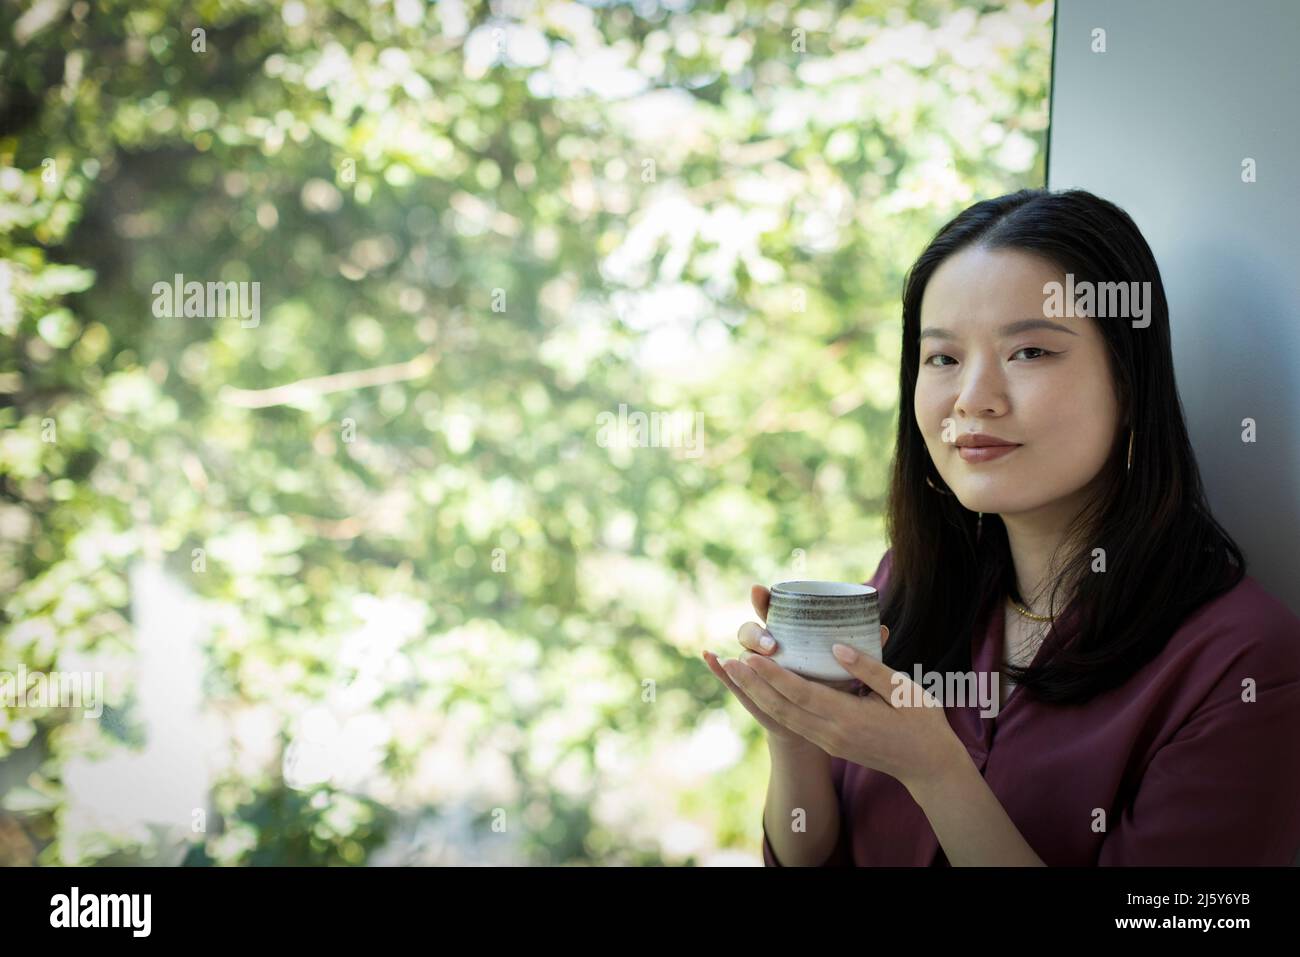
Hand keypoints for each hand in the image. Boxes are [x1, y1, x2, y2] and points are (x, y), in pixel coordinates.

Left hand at [711, 625, 964, 791]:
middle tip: (729, 660)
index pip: (801, 694)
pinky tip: (762, 691)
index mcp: (848, 719)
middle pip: (783, 708)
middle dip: (753, 684)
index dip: (773, 675)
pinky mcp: (830, 745)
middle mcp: (832, 734)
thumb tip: (837, 647)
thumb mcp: (901, 689)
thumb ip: (868, 668)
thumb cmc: (922, 722)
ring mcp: (829, 742)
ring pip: (784, 719)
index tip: (750, 656)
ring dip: (757, 696)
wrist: (929, 767)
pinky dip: (773, 707)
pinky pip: (794, 724)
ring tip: (735, 674)